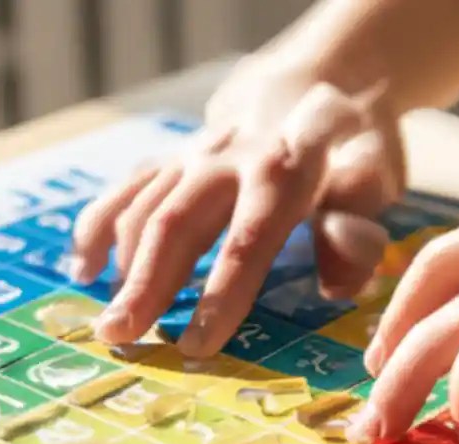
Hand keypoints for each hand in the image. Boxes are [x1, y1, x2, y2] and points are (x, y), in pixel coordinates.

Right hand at [73, 54, 405, 355]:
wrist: (316, 81)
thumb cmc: (350, 150)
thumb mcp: (375, 182)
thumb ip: (357, 230)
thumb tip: (334, 285)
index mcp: (282, 171)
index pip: (247, 241)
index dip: (220, 295)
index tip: (196, 347)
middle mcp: (226, 159)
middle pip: (176, 224)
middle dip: (147, 284)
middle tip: (121, 337)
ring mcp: (190, 155)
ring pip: (143, 209)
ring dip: (121, 268)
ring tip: (109, 326)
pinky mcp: (169, 157)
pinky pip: (124, 189)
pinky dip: (98, 226)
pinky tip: (83, 269)